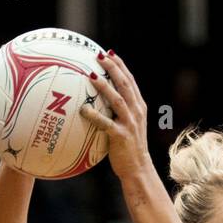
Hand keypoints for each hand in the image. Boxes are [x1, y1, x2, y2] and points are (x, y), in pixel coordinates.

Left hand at [80, 49, 148, 179]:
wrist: (138, 169)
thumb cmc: (129, 149)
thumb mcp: (129, 127)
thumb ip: (119, 113)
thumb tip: (100, 102)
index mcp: (139, 108)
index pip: (131, 81)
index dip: (121, 66)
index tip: (110, 53)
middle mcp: (136, 112)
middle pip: (125, 84)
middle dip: (113, 68)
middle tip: (100, 56)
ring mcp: (130, 123)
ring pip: (117, 99)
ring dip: (104, 85)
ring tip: (92, 74)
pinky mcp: (121, 136)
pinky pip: (105, 123)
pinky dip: (94, 115)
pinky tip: (83, 109)